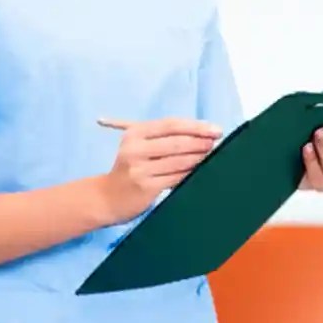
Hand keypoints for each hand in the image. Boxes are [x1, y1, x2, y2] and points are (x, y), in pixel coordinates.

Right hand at [101, 118, 222, 223]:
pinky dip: (190, 173)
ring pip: (179, 161)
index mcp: (133, 134)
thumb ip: (163, 137)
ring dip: (199, 158)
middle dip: (200, 142)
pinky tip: (200, 172)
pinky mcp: (146, 186)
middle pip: (176, 142)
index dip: (196, 126)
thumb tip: (201, 133)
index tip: (215, 130)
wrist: (107, 197)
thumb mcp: (138, 146)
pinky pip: (176, 177)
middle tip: (215, 144)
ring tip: (213, 156)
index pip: (171, 125)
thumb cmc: (130, 169)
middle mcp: (134, 149)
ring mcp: (139, 169)